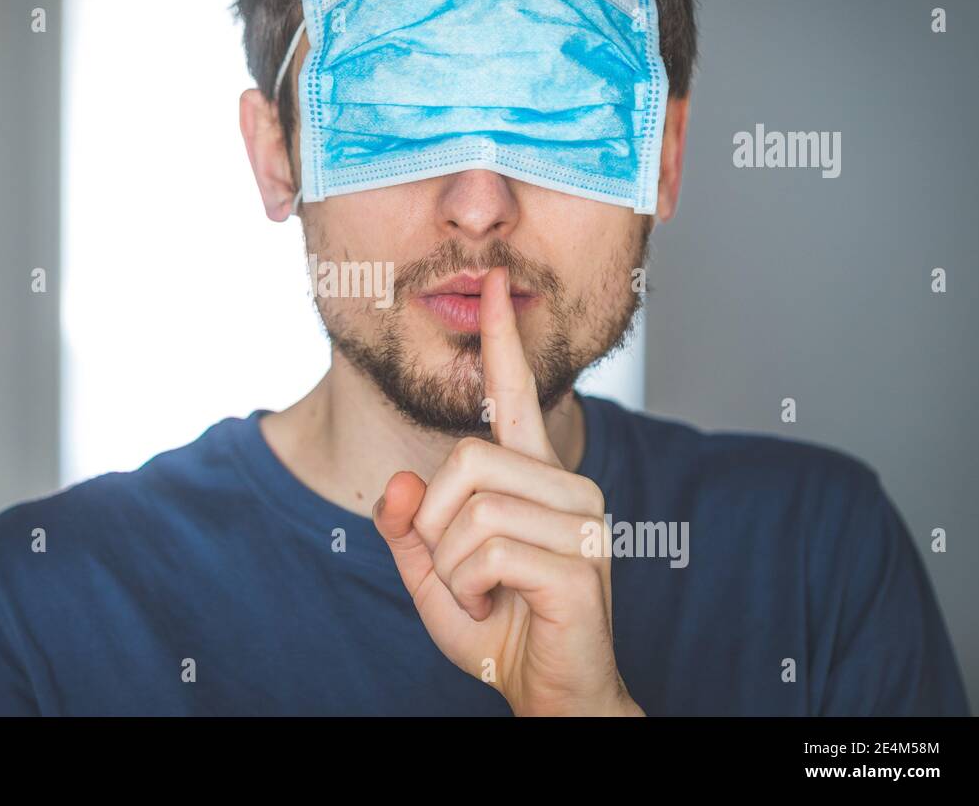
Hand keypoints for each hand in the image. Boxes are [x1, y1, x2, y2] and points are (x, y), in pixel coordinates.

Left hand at [373, 267, 641, 715]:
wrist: (550, 696)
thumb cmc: (500, 632)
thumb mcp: (434, 579)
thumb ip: (409, 530)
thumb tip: (398, 482)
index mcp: (536, 479)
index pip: (517, 395)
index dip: (503, 340)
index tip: (497, 282)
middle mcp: (567, 487)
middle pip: (464, 459)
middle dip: (434, 527)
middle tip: (460, 575)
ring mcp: (580, 523)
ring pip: (471, 507)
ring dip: (452, 567)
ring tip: (482, 596)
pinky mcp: (580, 563)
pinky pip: (488, 550)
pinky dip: (468, 590)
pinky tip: (494, 608)